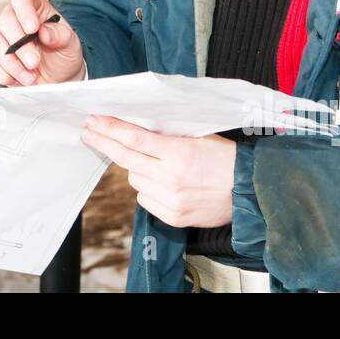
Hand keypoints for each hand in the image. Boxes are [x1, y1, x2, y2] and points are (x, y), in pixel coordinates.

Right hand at [0, 0, 85, 85]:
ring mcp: (0, 37)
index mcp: (34, 8)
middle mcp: (14, 19)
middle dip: (19, 45)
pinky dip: (3, 74)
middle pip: (5, 20)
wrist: (57, 78)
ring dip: (11, 62)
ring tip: (30, 77)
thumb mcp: (70, 45)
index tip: (33, 29)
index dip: (24, 11)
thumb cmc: (63, 55)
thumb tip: (44, 32)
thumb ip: (60, 36)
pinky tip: (20, 80)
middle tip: (34, 62)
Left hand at [81, 115, 236, 227]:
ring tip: (153, 163)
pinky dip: (147, 188)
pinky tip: (162, 182)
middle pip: (125, 159)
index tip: (94, 121)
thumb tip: (135, 129)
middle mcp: (171, 178)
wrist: (249, 193)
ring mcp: (170, 200)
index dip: (110, 129)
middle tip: (89, 132)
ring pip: (134, 180)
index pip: (134, 139)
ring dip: (135, 168)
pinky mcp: (172, 217)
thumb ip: (168, 135)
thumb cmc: (226, 159)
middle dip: (104, 143)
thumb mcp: (199, 137)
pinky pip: (145, 199)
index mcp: (179, 153)